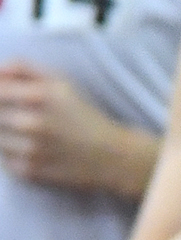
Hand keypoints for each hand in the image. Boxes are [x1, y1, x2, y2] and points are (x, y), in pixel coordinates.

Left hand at [0, 61, 145, 193]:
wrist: (111, 156)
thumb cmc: (84, 115)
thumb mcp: (62, 83)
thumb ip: (24, 69)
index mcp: (39, 95)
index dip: (1, 93)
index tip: (9, 98)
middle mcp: (31, 122)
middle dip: (4, 114)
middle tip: (23, 116)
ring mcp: (27, 148)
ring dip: (5, 134)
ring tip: (30, 133)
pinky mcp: (26, 170)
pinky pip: (2, 158)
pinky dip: (12, 153)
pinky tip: (33, 149)